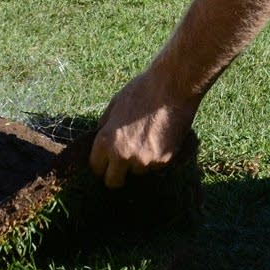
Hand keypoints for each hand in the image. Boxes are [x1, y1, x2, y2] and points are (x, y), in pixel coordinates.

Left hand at [89, 70, 198, 188]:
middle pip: (113, 182)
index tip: (106, 163)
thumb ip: (105, 125)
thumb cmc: (142, 90)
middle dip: (116, 175)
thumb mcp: (115, 104)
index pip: (96, 168)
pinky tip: (162, 136)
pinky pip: (156, 164)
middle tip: (123, 165)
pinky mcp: (163, 160)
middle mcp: (123, 155)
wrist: (173, 87)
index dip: (100, 165)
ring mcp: (144, 160)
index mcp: (106, 141)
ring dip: (140, 162)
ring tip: (149, 139)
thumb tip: (100, 137)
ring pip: (138, 171)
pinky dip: (157, 156)